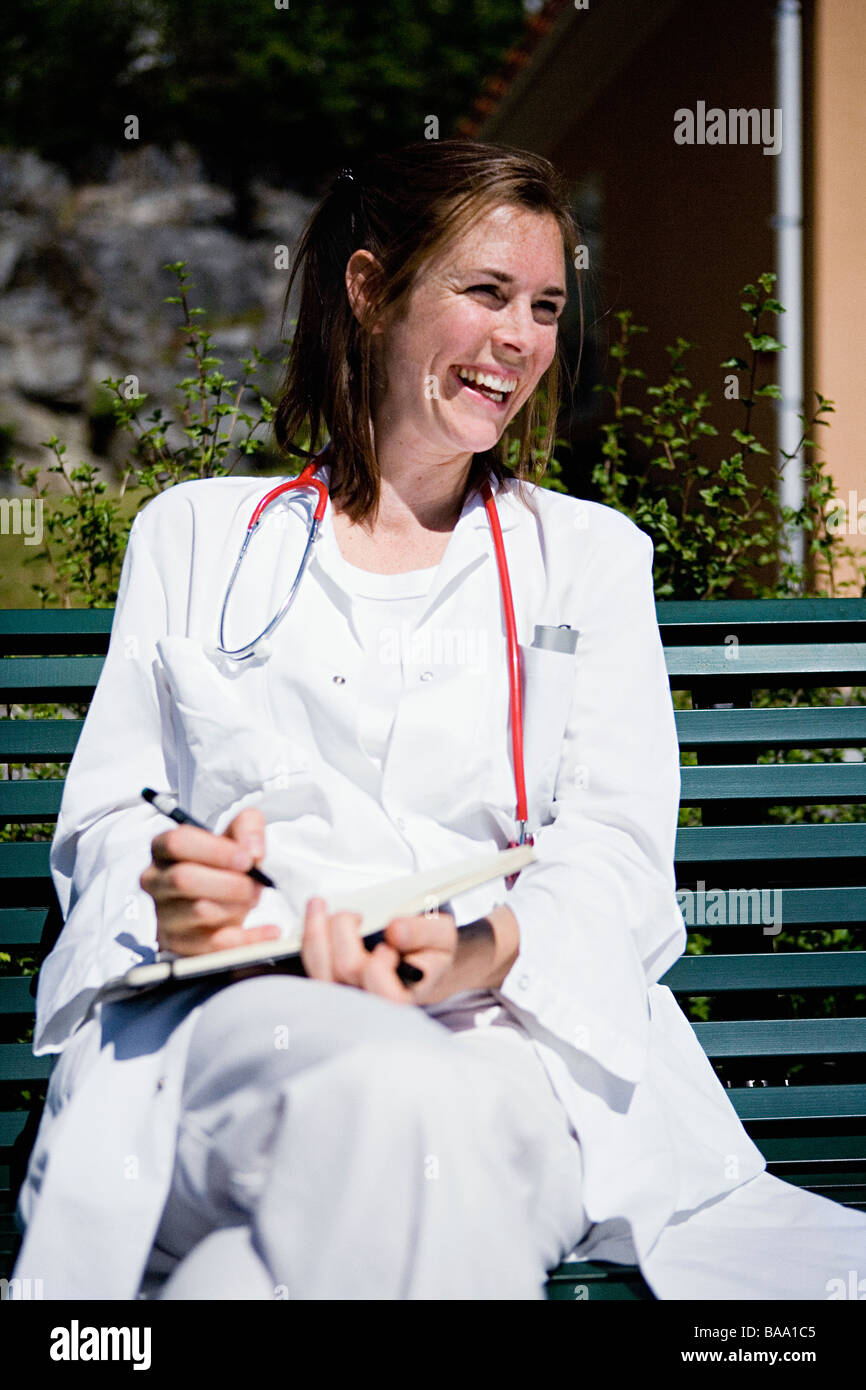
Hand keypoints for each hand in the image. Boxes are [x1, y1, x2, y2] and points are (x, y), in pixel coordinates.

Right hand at [140, 807, 281, 956]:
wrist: (223, 901)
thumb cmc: (223, 864)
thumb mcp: (237, 833)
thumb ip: (248, 826)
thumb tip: (253, 851)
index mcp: (164, 848)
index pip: (178, 842)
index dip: (216, 850)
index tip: (246, 859)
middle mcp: (156, 881)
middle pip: (183, 879)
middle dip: (229, 882)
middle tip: (254, 885)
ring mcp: (163, 915)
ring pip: (200, 911)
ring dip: (237, 906)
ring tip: (252, 900)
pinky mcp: (179, 944)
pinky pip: (214, 944)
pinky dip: (248, 938)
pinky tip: (269, 931)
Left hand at [300, 898, 458, 1003]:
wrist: (420, 965)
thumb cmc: (430, 952)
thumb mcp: (442, 937)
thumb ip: (425, 933)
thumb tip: (395, 931)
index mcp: (403, 999)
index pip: (384, 995)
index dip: (380, 965)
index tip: (390, 938)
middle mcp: (370, 1004)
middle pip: (346, 970)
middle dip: (345, 931)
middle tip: (355, 915)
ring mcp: (345, 997)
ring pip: (320, 968)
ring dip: (316, 929)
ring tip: (320, 904)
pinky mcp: (327, 985)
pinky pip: (309, 962)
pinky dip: (307, 935)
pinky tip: (314, 913)